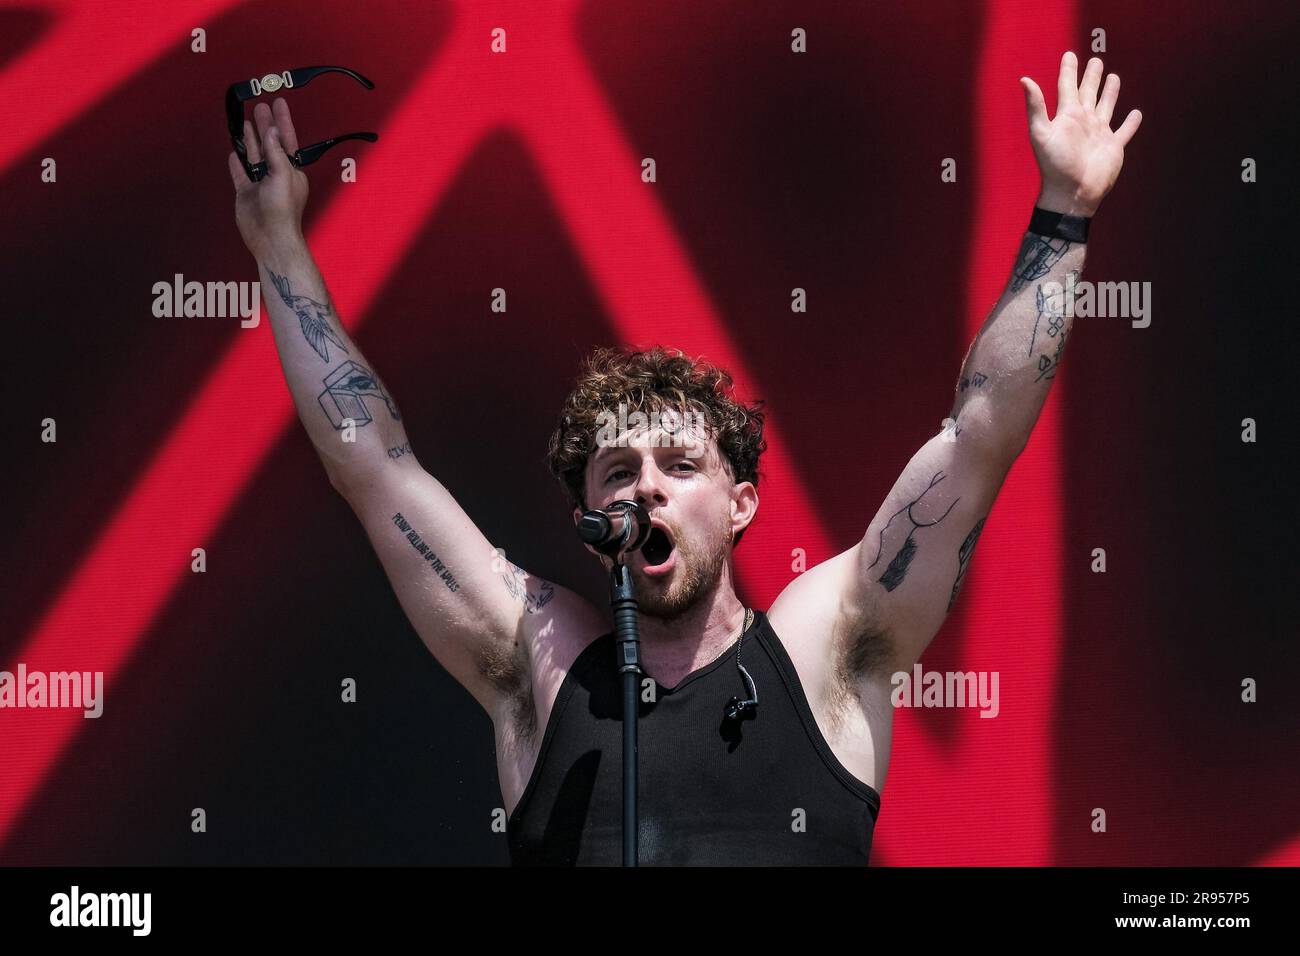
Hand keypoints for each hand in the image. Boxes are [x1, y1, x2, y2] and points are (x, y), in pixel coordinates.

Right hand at [227, 98, 309, 260]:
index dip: (282, 120)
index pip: (286, 139)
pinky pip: (240, 173)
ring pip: (254, 155)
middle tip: (259, 105)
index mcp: (291, 170)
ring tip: (245, 120)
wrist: (269, 237)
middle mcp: (276, 174)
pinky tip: (233, 151)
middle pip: (269, 144)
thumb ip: (276, 153)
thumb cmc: (282, 209)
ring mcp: (260, 183)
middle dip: (265, 125)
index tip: (278, 102)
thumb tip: (272, 132)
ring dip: (250, 139)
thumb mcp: (283, 176)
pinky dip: (236, 162)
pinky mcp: (246, 192)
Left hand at [1020, 52, 1141, 216]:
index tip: (1069, 55)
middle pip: (1088, 92)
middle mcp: (1083, 122)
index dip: (1068, 70)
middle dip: (1092, 76)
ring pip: (1106, 106)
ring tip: (1113, 77)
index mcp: (1067, 116)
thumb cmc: (1055, 165)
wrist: (1073, 193)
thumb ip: (1036, 106)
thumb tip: (1024, 79)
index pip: (1067, 87)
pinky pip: (1124, 131)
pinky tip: (1136, 114)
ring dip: (1110, 93)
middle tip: (1096, 60)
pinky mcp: (1114, 147)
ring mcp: (1099, 134)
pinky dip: (1131, 123)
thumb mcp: (1041, 132)